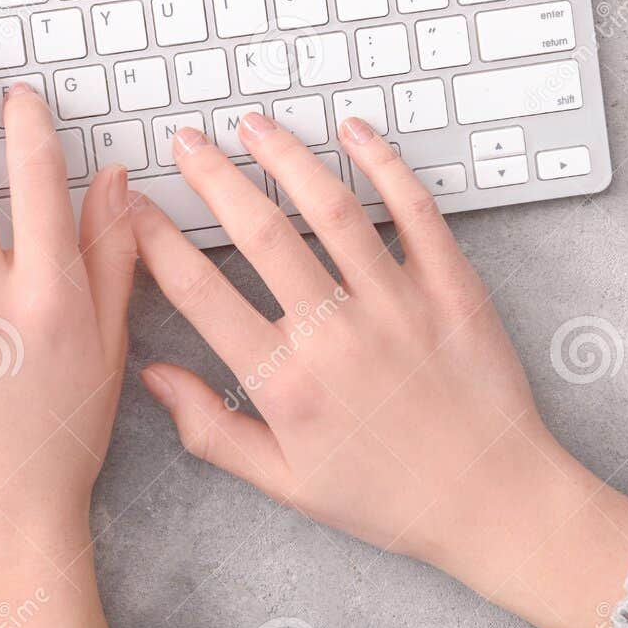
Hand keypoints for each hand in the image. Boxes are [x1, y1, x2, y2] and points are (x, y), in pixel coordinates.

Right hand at [131, 113, 627, 627]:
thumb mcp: (284, 483)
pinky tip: (354, 132)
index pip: (200, 292)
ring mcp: (397, 305)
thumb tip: (153, 378)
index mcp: (286, 384)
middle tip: (186, 142)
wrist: (494, 503)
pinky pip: (414, 211)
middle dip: (211, 177)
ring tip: (254, 125)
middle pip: (258, 232)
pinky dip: (384, 164)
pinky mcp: (451, 288)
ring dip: (286, 157)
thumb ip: (210, 430)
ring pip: (330, 209)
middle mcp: (336, 335)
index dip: (156, 241)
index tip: (133, 209)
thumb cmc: (389, 498)